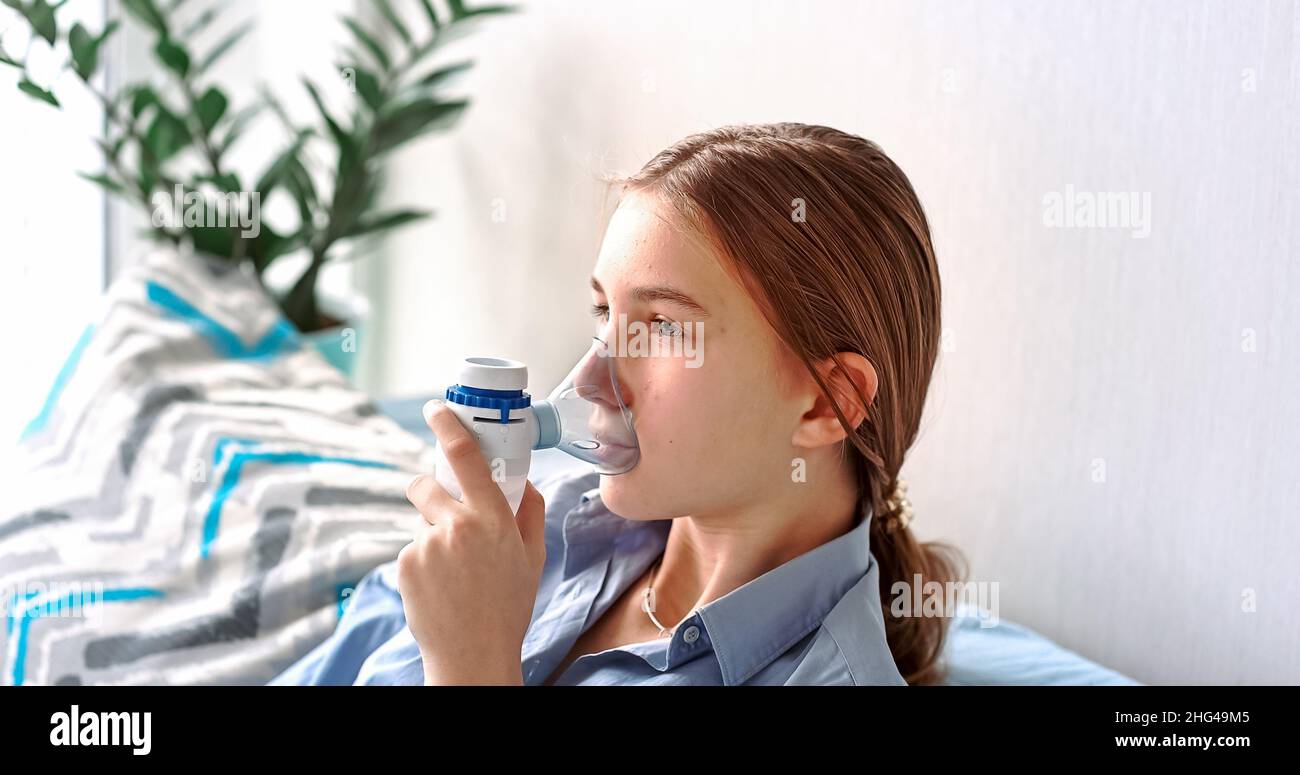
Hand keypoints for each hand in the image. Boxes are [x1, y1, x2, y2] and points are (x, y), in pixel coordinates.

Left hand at [398, 400, 546, 684]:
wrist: (472, 654)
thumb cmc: (508, 607)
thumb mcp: (533, 557)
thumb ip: (529, 512)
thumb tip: (521, 481)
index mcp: (492, 519)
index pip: (465, 457)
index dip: (448, 426)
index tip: (437, 409)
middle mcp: (456, 527)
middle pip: (425, 485)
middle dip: (431, 492)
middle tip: (447, 519)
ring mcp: (426, 546)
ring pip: (420, 522)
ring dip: (431, 534)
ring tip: (452, 573)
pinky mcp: (405, 565)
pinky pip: (411, 548)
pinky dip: (422, 562)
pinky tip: (439, 587)